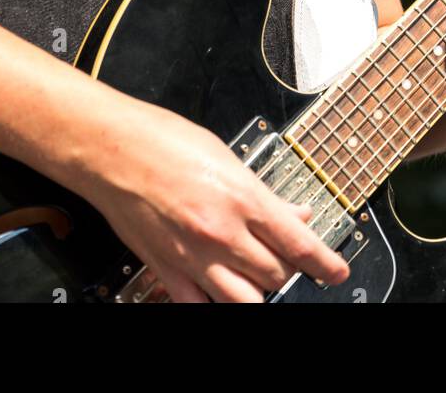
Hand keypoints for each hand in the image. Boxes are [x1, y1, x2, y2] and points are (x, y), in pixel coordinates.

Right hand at [72, 94, 350, 302]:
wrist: (109, 148)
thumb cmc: (160, 140)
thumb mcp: (224, 154)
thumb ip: (261, 190)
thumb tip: (292, 213)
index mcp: (240, 196)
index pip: (298, 243)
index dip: (325, 263)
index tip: (336, 271)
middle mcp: (220, 232)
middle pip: (276, 275)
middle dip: (290, 271)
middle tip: (291, 261)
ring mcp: (193, 256)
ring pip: (245, 301)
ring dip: (261, 293)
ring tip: (263, 279)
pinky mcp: (167, 270)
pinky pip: (200, 306)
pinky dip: (215, 303)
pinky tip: (222, 292)